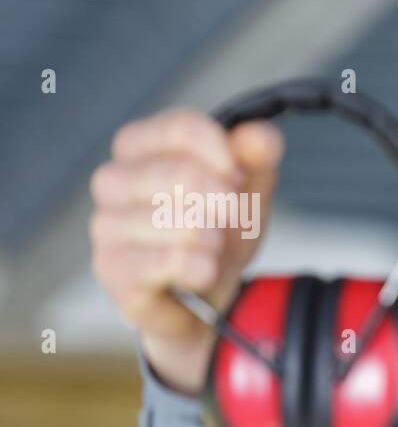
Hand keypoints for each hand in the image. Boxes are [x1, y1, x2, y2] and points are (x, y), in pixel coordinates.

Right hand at [89, 108, 284, 393]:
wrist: (205, 298)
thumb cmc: (218, 233)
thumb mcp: (247, 191)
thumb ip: (257, 158)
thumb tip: (262, 136)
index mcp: (141, 147)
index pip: (179, 128)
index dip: (222, 152)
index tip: (240, 178)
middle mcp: (113, 180)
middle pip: (181, 174)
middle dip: (225, 203)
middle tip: (232, 221)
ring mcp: (106, 226)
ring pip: (176, 220)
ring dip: (213, 240)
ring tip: (214, 250)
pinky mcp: (112, 270)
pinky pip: (166, 261)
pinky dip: (199, 268)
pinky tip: (204, 272)